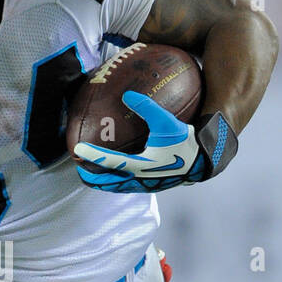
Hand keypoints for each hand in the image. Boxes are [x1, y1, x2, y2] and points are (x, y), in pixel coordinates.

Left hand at [74, 91, 207, 192]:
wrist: (203, 161)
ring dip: (102, 182)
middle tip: (79, 168)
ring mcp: (145, 184)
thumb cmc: (185, 140)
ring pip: (117, 187)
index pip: (110, 161)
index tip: (78, 150)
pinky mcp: (151, 185)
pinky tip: (114, 175)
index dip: (92, 155)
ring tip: (91, 176)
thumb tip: (127, 94)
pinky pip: (127, 186)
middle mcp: (140, 178)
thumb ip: (147, 107)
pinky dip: (115, 182)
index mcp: (141, 164)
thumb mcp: (167, 121)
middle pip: (108, 181)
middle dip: (92, 177)